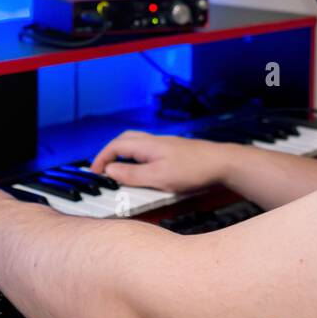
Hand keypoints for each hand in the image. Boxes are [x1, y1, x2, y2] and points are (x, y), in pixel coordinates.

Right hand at [89, 129, 231, 194]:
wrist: (222, 163)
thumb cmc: (193, 170)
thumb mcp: (158, 177)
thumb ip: (132, 175)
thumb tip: (110, 171)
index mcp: (147, 145)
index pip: (115, 146)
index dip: (101, 159)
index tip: (94, 172)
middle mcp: (154, 141)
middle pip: (123, 140)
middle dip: (109, 153)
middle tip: (102, 168)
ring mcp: (165, 144)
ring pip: (136, 143)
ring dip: (123, 154)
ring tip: (118, 169)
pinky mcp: (174, 150)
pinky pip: (147, 149)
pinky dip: (136, 157)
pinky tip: (142, 168)